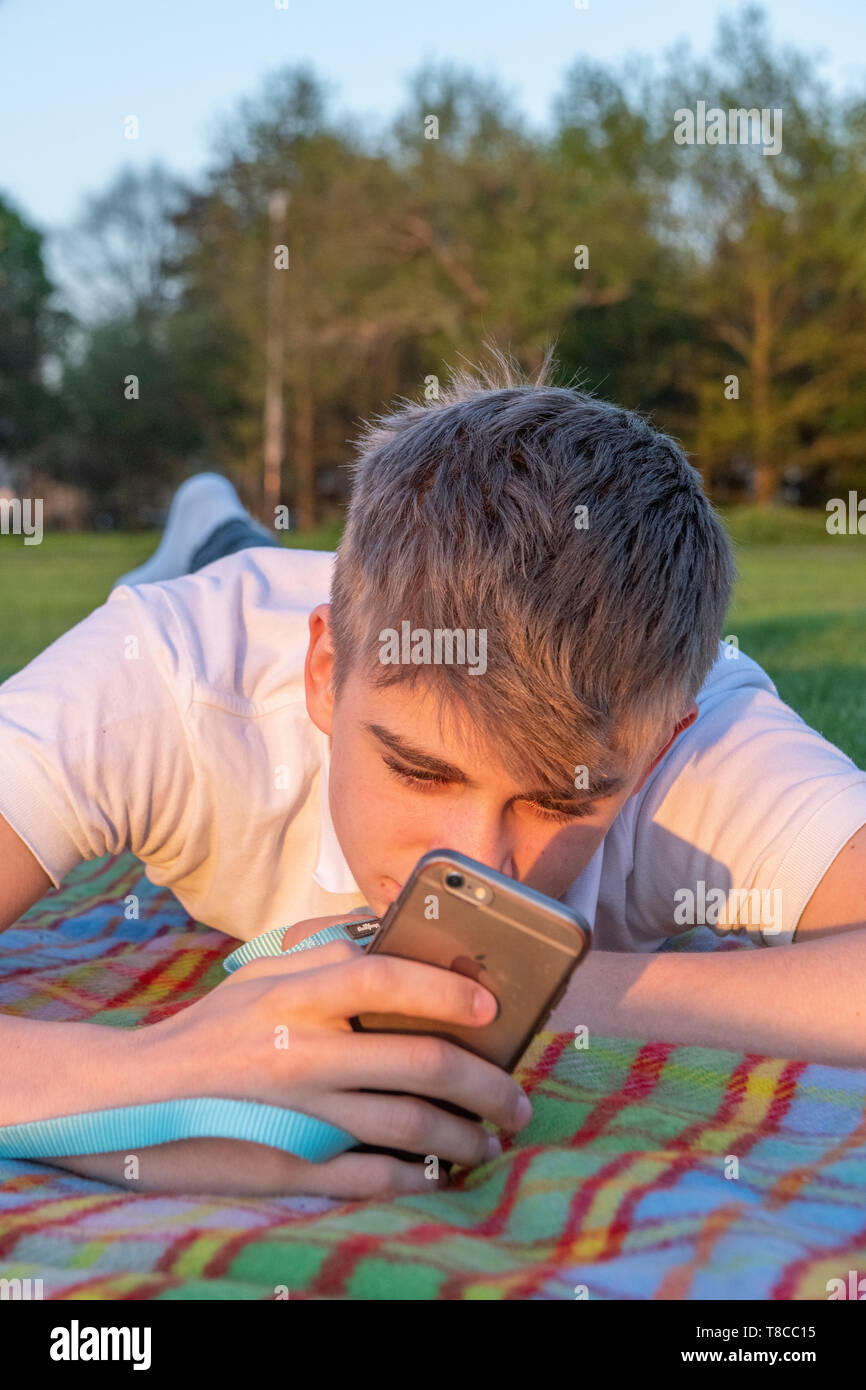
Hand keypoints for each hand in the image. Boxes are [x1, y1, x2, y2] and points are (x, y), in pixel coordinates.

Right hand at [53, 922, 531, 1198]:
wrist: (139, 1096)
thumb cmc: (214, 1026)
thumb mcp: (262, 973)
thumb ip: (328, 955)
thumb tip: (395, 940)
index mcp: (295, 995)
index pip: (386, 981)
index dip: (449, 991)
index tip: (494, 1007)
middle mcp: (302, 1052)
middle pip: (421, 1064)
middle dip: (487, 1084)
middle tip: (518, 1098)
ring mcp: (300, 1114)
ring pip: (409, 1128)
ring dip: (466, 1136)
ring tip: (493, 1138)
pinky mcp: (291, 1165)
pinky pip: (372, 1177)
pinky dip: (418, 1177)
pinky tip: (443, 1172)